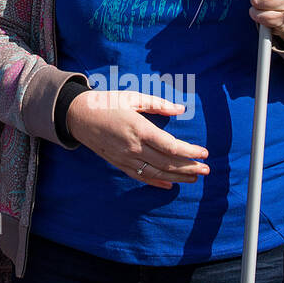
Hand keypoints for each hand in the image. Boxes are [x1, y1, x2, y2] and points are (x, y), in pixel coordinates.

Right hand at [66, 90, 208, 189]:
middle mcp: (133, 147)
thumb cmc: (106, 102)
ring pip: (156, 173)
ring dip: (177, 178)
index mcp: (139, 129)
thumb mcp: (132, 97)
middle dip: (189, 168)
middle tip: (206, 170)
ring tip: (194, 179)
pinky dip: (156, 183)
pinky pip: (140, 177)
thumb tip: (180, 109)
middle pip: (167, 163)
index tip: (205, 153)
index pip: (170, 146)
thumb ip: (157, 104)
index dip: (190, 152)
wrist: (77, 115)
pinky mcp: (118, 163)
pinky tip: (169, 185)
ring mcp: (125, 157)